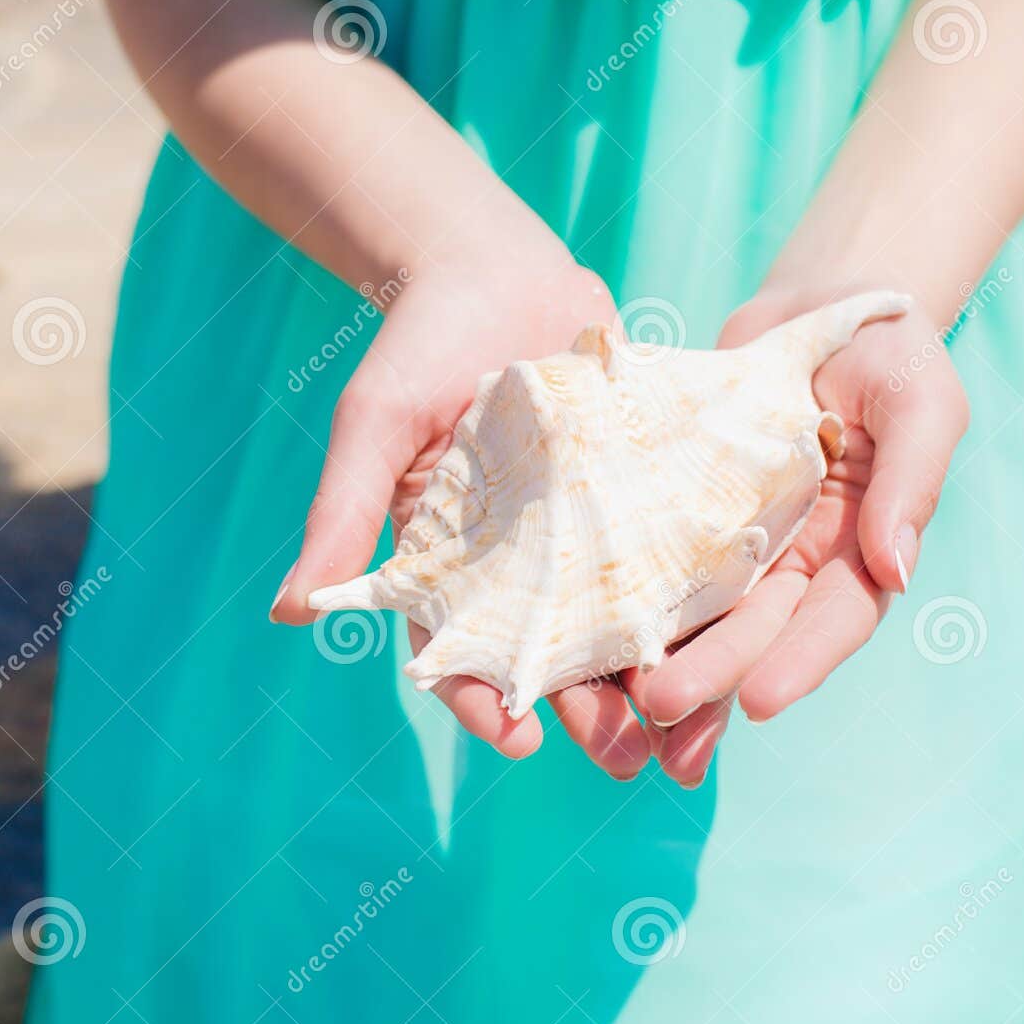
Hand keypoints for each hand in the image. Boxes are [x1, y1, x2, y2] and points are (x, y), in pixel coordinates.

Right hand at [271, 226, 652, 777]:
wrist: (490, 266)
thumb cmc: (416, 344)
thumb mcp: (374, 426)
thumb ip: (341, 516)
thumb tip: (290, 614)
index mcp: (449, 562)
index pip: (462, 650)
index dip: (485, 699)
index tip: (519, 737)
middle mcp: (520, 559)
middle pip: (553, 651)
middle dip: (586, 709)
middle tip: (626, 757)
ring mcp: (584, 527)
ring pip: (618, 616)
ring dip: (649, 670)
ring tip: (687, 722)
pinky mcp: (639, 489)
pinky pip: (670, 547)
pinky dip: (697, 590)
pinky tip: (733, 628)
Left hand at [625, 285, 969, 784]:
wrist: (816, 306)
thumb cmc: (883, 349)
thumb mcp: (918, 402)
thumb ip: (911, 482)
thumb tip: (897, 570)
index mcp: (857, 549)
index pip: (833, 620)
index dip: (799, 663)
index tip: (757, 701)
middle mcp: (795, 562)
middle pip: (754, 633)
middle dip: (711, 675)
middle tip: (661, 706)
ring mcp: (736, 545)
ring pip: (698, 618)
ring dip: (664, 664)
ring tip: (621, 708)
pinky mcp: (682, 517)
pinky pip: (652, 564)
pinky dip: (625, 604)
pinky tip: (587, 644)